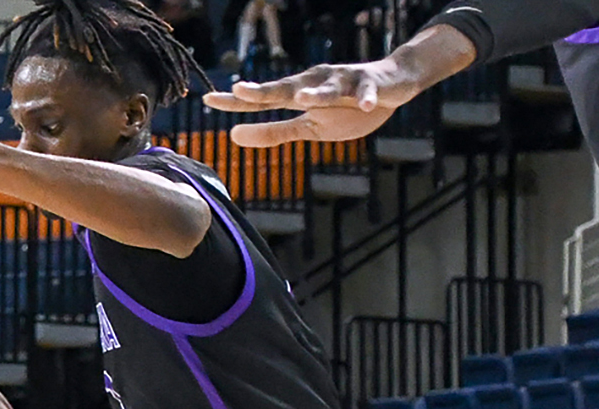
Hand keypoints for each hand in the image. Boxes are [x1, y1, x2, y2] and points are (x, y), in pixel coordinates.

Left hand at [201, 61, 413, 146]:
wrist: (391, 85)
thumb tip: (234, 136)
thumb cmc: (344, 106)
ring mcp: (343, 83)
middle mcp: (315, 83)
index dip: (236, 100)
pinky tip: (366, 106)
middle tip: (239, 90)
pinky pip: (368, 94)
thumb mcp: (307, 126)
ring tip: (300, 98)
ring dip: (314, 93)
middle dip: (264, 90)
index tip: (208, 100)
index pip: (262, 98)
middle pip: (286, 88)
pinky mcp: (370, 86)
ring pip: (326, 88)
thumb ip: (273, 132)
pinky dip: (367, 99)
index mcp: (297, 94)